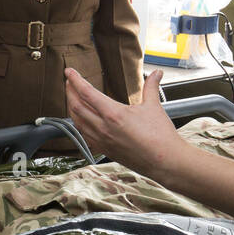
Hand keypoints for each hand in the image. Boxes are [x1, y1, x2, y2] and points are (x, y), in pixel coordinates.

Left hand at [65, 68, 182, 177]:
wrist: (164, 162)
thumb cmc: (160, 136)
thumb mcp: (154, 107)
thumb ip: (151, 87)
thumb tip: (157, 73)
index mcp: (113, 114)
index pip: (86, 92)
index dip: (75, 80)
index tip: (69, 71)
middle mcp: (103, 127)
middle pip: (76, 106)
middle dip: (70, 92)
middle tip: (69, 82)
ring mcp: (102, 140)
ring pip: (77, 121)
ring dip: (72, 107)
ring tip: (73, 98)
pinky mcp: (104, 150)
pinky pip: (84, 135)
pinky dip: (79, 123)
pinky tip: (81, 120)